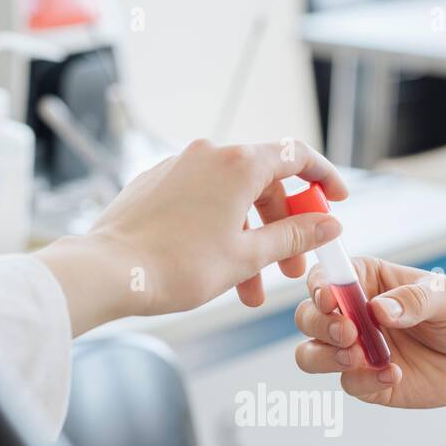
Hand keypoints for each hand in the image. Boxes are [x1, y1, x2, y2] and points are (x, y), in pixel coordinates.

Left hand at [36, 138, 346, 333]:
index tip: (336, 200)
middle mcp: (209, 155)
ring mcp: (178, 167)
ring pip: (231, 200)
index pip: (296, 155)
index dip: (322, 177)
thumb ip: (294, 237)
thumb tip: (328, 224)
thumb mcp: (248, 257)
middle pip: (264, 183)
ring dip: (249, 241)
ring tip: (249, 290)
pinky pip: (202, 202)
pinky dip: (219, 232)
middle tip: (291, 268)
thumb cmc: (177, 266)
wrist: (110, 272)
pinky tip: (215, 269)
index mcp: (237, 164)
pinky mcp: (156, 184)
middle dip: (283, 228)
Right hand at [293, 257, 445, 407]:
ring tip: (357, 356)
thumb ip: (415, 299)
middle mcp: (353, 315)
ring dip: (326, 357)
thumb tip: (380, 309)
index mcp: (366, 281)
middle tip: (349, 333)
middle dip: (320, 326)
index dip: (319, 288)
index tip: (330, 300)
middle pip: (308, 318)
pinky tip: (394, 374)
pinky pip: (349, 385)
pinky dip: (365, 381)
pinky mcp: (369, 382)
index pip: (326, 279)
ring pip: (312, 355)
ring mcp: (357, 351)